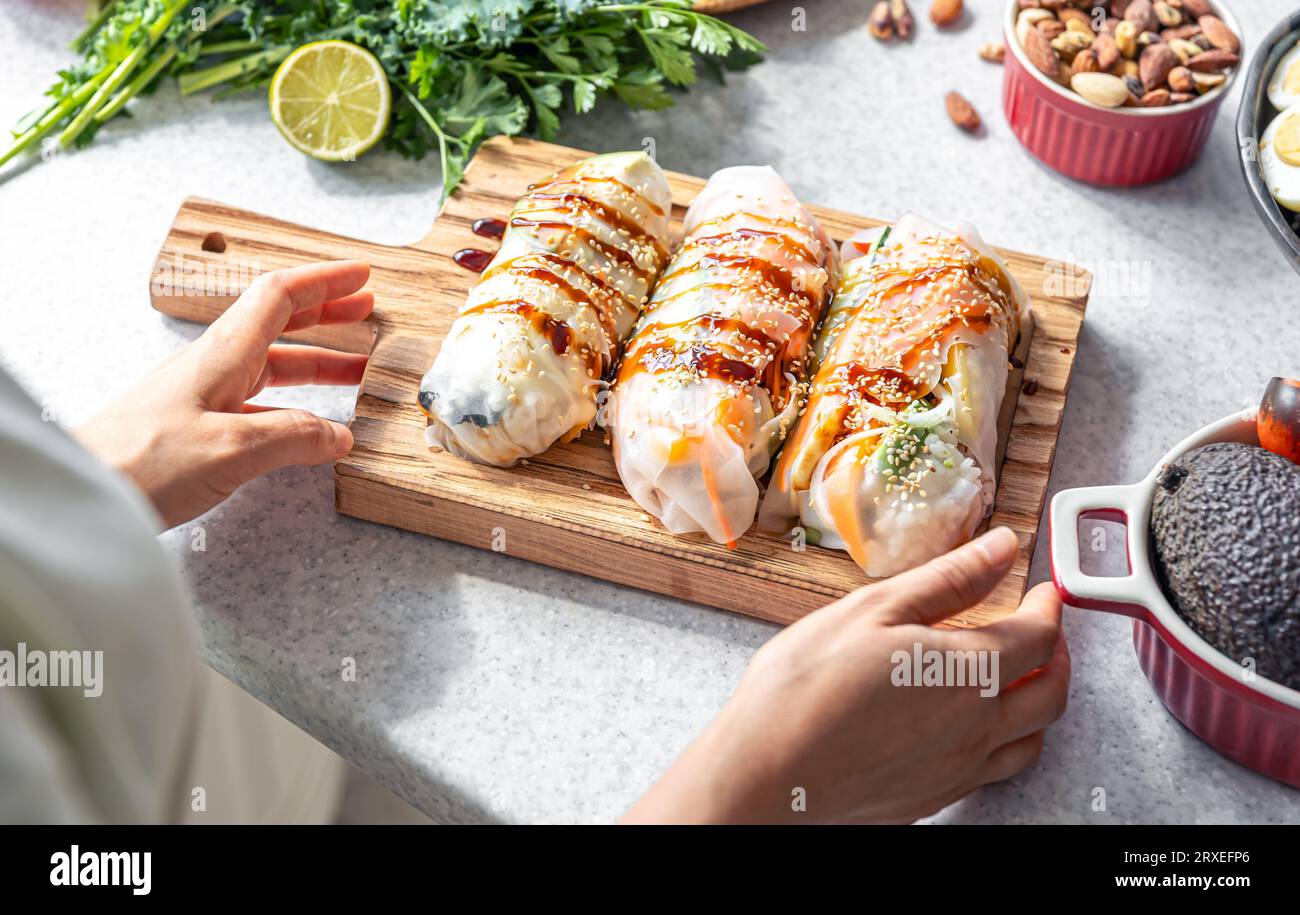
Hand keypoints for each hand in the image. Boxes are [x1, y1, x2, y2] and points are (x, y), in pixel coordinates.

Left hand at [76, 261, 373, 528]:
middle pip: (278, 325)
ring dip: (316, 361)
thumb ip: (294, 438)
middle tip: (365, 311)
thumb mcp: (232, 449)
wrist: (83, 493)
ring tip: (355, 368)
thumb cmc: (140, 463)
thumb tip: (338, 436)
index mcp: (223, 355)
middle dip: (326, 314)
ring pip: (270, 366)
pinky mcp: (195, 428)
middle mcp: (213, 367)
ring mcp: (203, 396)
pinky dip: (293, 406)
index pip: (280, 298)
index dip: (323, 282)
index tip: (361, 276)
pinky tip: (310, 427)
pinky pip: (256, 403)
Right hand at [623, 527, 1069, 823]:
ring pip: (1032, 739)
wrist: (765, 772)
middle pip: (1052, 693)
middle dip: (1057, 654)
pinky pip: (995, 770)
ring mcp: (958, 770)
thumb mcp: (874, 610)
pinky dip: (1005, 740)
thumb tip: (1002, 549)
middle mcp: (977, 728)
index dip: (1048, 606)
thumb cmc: (804, 688)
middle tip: (1041, 629)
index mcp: (967, 672)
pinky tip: (974, 725)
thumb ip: (949, 579)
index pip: (1038, 637)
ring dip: (1038, 702)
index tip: (1043, 589)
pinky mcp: (935, 797)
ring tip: (1017, 677)